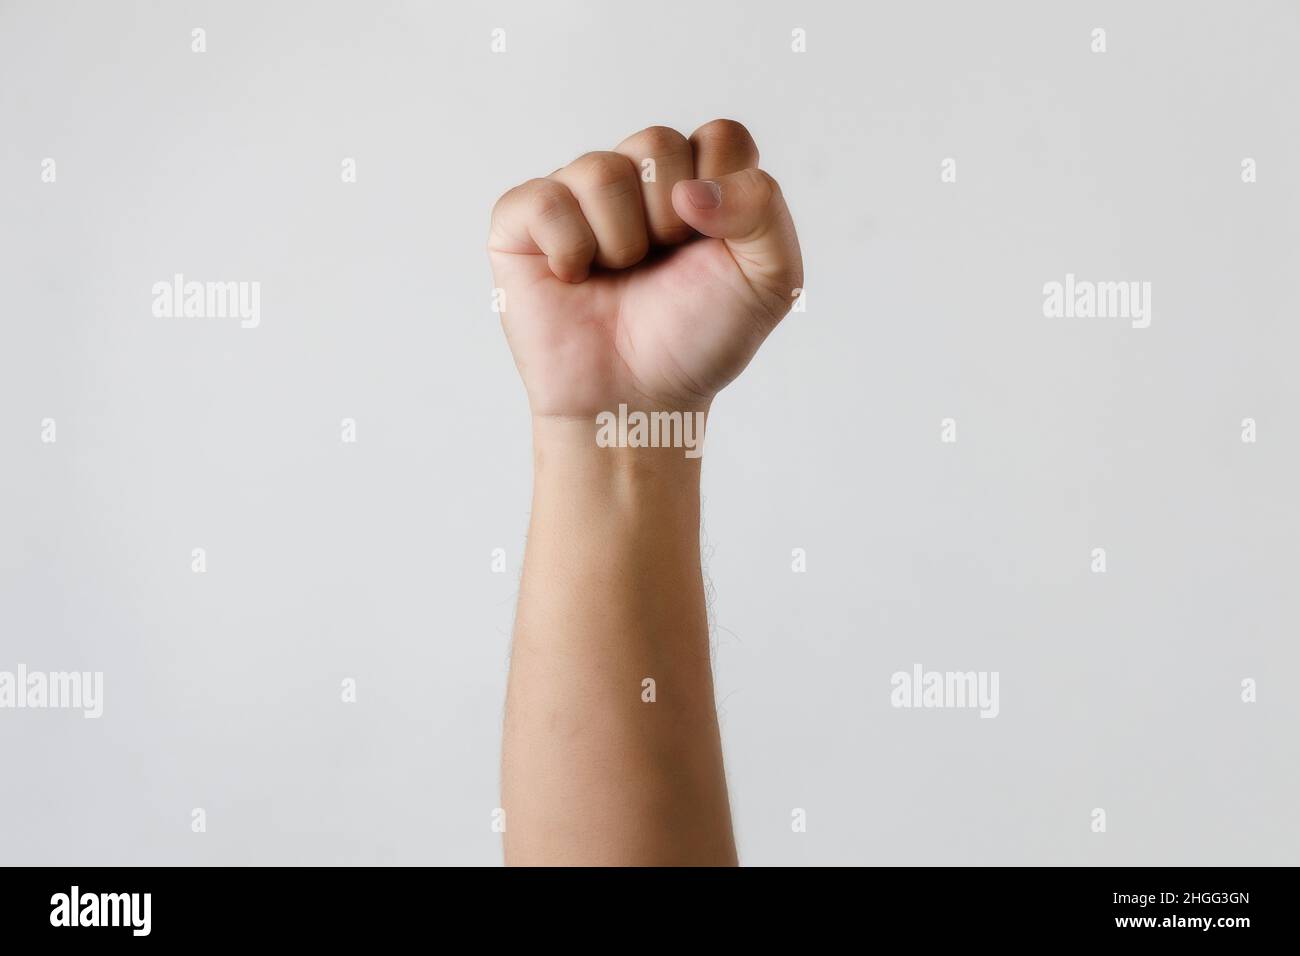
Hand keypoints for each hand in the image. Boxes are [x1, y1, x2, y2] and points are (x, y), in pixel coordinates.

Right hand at [489, 120, 802, 418]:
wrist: (638, 401)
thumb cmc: (698, 340)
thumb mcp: (771, 279)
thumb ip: (763, 209)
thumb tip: (690, 188)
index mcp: (699, 181)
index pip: (721, 137)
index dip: (723, 192)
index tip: (714, 246)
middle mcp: (636, 178)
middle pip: (658, 143)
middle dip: (669, 220)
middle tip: (660, 267)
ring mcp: (577, 195)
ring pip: (601, 171)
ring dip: (621, 241)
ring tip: (618, 277)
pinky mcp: (522, 222)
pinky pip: (545, 200)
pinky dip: (569, 248)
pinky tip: (575, 278)